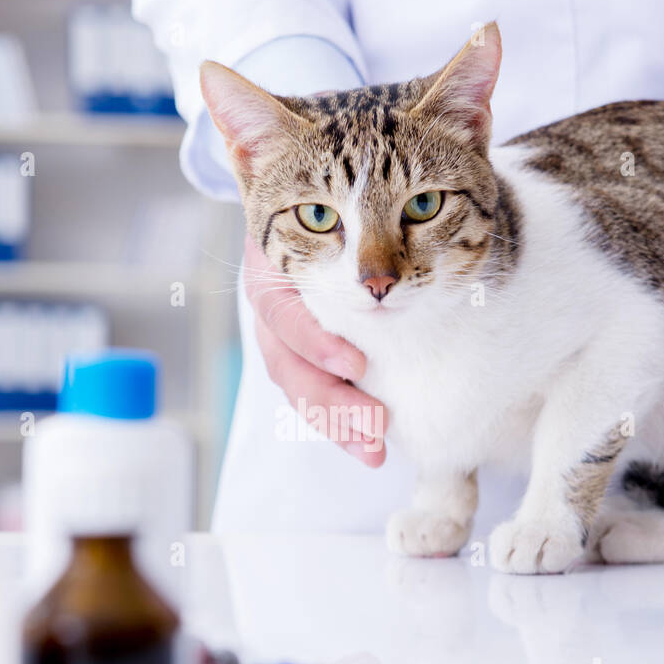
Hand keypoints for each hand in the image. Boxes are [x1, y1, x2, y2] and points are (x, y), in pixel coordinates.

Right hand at [243, 235, 387, 464]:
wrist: (313, 217)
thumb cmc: (336, 214)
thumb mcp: (337, 216)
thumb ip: (356, 233)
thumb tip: (394, 264)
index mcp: (270, 268)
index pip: (281, 312)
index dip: (315, 343)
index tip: (357, 367)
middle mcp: (269, 309)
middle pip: (286, 364)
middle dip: (331, 401)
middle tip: (376, 424)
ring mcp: (278, 340)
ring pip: (296, 389)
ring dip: (335, 424)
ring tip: (374, 450)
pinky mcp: (296, 362)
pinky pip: (309, 400)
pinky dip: (337, 426)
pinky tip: (366, 446)